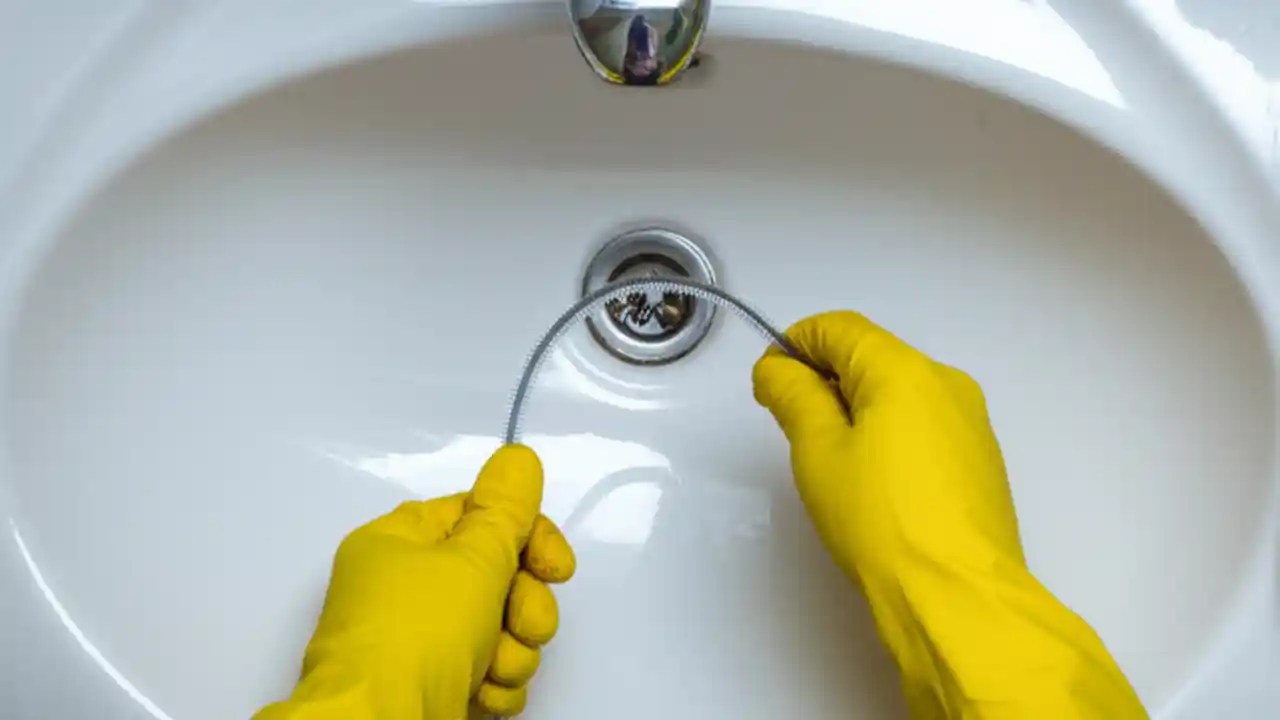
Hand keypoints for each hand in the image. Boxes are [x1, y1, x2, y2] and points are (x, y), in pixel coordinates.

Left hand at [256, 445, 575, 719]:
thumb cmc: (420, 635)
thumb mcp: (472, 559)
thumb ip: (506, 509)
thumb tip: (518, 457)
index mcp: (398, 542)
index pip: (477, 515)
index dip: (527, 536)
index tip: (557, 568)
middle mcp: (403, 589)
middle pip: (495, 575)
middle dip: (525, 604)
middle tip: (525, 625)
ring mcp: (417, 642)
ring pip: (498, 629)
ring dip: (514, 650)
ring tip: (497, 668)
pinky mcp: (432, 687)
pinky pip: (485, 672)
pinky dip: (495, 684)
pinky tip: (486, 694)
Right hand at [753, 311, 1144, 717]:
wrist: (956, 595)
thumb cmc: (880, 520)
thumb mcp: (818, 452)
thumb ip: (794, 396)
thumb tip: (778, 368)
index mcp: (906, 370)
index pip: (839, 328)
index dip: (794, 345)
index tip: (769, 384)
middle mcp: (947, 384)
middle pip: (872, 357)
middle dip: (825, 379)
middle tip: (792, 427)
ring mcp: (971, 423)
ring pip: (900, 394)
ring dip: (857, 410)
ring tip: (832, 463)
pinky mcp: (981, 461)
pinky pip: (924, 427)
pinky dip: (889, 436)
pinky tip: (873, 484)